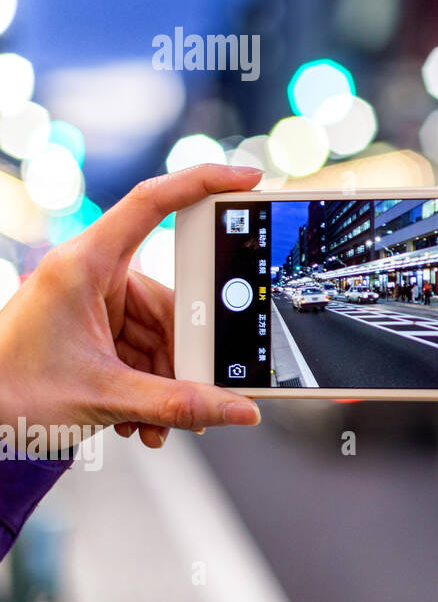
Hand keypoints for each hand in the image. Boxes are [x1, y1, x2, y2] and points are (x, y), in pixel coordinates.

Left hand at [0, 164, 263, 450]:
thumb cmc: (8, 394)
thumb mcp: (104, 397)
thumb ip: (179, 404)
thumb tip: (241, 411)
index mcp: (85, 264)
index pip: (152, 203)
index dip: (203, 182)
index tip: (249, 180)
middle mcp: (92, 274)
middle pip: (172, 297)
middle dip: (186, 355)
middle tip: (200, 391)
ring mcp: (94, 301)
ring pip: (161, 332)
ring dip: (166, 381)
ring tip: (158, 422)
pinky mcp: (95, 327)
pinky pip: (142, 348)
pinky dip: (149, 383)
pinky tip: (140, 418)